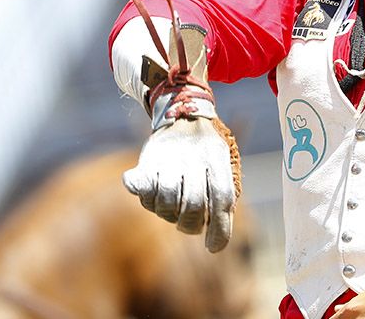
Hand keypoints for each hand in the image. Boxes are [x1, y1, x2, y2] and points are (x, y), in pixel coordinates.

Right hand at [122, 117, 235, 250]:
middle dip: (191, 224)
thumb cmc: (205, 151)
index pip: (222, 199)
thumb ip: (222, 200)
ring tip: (173, 208)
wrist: (182, 115)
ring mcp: (169, 158)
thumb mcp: (222, 165)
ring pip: (166, 202)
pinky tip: (152, 192)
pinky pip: (142, 190)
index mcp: (217, 159)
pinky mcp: (147, 159)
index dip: (219, 229)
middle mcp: (193, 157)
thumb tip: (217, 246)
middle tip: (189, 225)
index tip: (213, 248)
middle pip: (193, 205)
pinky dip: (145, 197)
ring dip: (168, 214)